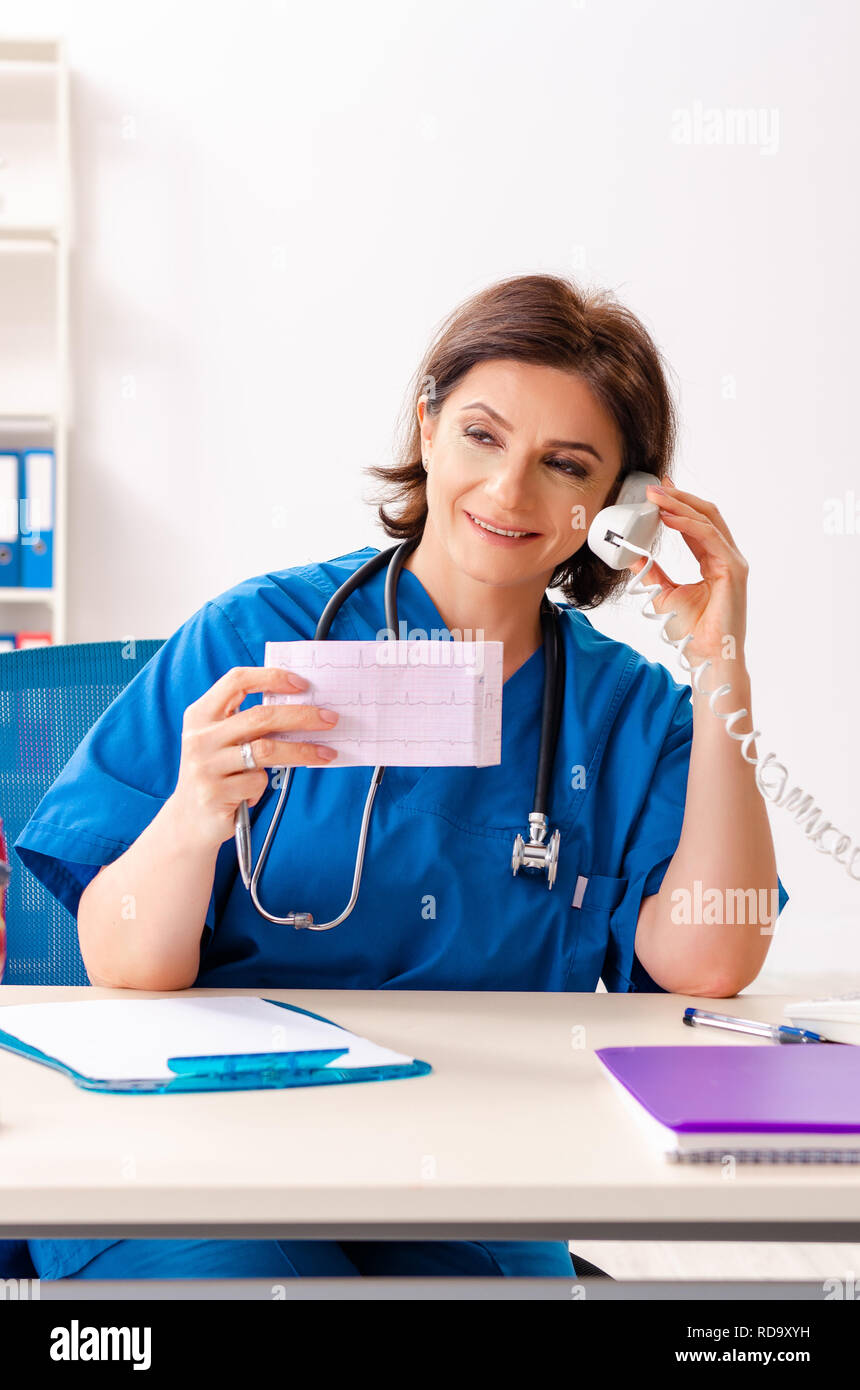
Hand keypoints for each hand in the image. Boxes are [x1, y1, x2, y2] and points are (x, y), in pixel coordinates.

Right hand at [172, 666, 339, 848]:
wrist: (188, 821)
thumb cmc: (215, 774)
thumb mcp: (222, 741)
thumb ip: (248, 724)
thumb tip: (301, 709)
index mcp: (201, 715)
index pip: (236, 681)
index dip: (271, 677)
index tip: (302, 684)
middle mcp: (200, 736)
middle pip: (261, 716)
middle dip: (302, 716)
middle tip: (330, 719)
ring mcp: (205, 765)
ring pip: (266, 750)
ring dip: (303, 751)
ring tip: (326, 753)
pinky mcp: (215, 793)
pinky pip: (257, 782)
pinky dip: (263, 786)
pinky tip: (253, 792)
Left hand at [629, 479, 749, 666]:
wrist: (706, 655)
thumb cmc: (692, 631)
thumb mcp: (664, 594)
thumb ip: (651, 573)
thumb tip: (632, 555)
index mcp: (714, 561)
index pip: (696, 524)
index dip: (677, 505)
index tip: (656, 492)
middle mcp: (726, 557)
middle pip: (704, 515)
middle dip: (678, 498)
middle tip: (653, 486)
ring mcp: (732, 562)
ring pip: (708, 520)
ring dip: (680, 505)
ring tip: (655, 496)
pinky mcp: (733, 569)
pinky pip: (709, 537)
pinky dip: (688, 524)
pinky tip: (668, 517)